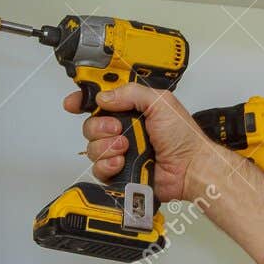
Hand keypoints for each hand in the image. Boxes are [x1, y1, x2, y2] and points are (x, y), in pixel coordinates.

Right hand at [62, 84, 213, 202]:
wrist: (189, 167)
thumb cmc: (183, 137)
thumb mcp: (160, 102)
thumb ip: (131, 93)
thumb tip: (104, 97)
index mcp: (131, 109)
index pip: (100, 100)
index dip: (83, 100)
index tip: (74, 103)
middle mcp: (123, 129)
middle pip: (90, 124)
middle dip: (100, 126)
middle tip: (118, 128)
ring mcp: (120, 150)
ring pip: (92, 147)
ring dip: (107, 146)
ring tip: (126, 147)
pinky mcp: (118, 170)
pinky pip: (98, 168)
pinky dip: (108, 165)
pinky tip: (121, 162)